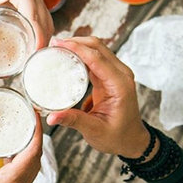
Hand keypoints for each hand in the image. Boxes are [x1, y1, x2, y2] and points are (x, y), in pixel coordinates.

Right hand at [0, 115, 42, 182]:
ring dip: (27, 149)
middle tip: (26, 118)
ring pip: (30, 168)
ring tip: (19, 130)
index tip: (32, 113)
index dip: (35, 130)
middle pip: (36, 158)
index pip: (34, 151)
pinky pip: (21, 176)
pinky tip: (7, 150)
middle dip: (33, 137)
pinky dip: (18, 160)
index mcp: (11, 182)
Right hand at [46, 37, 148, 157]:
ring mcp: (116, 74)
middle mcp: (120, 75)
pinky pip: (94, 59)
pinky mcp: (109, 76)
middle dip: (75, 41)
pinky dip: (80, 54)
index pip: (97, 59)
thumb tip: (51, 117)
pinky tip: (66, 56)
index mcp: (120, 86)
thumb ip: (73, 121)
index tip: (57, 44)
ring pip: (96, 49)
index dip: (76, 48)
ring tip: (56, 48)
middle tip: (53, 44)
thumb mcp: (95, 131)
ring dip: (77, 45)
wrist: (131, 140)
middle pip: (98, 47)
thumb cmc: (117, 137)